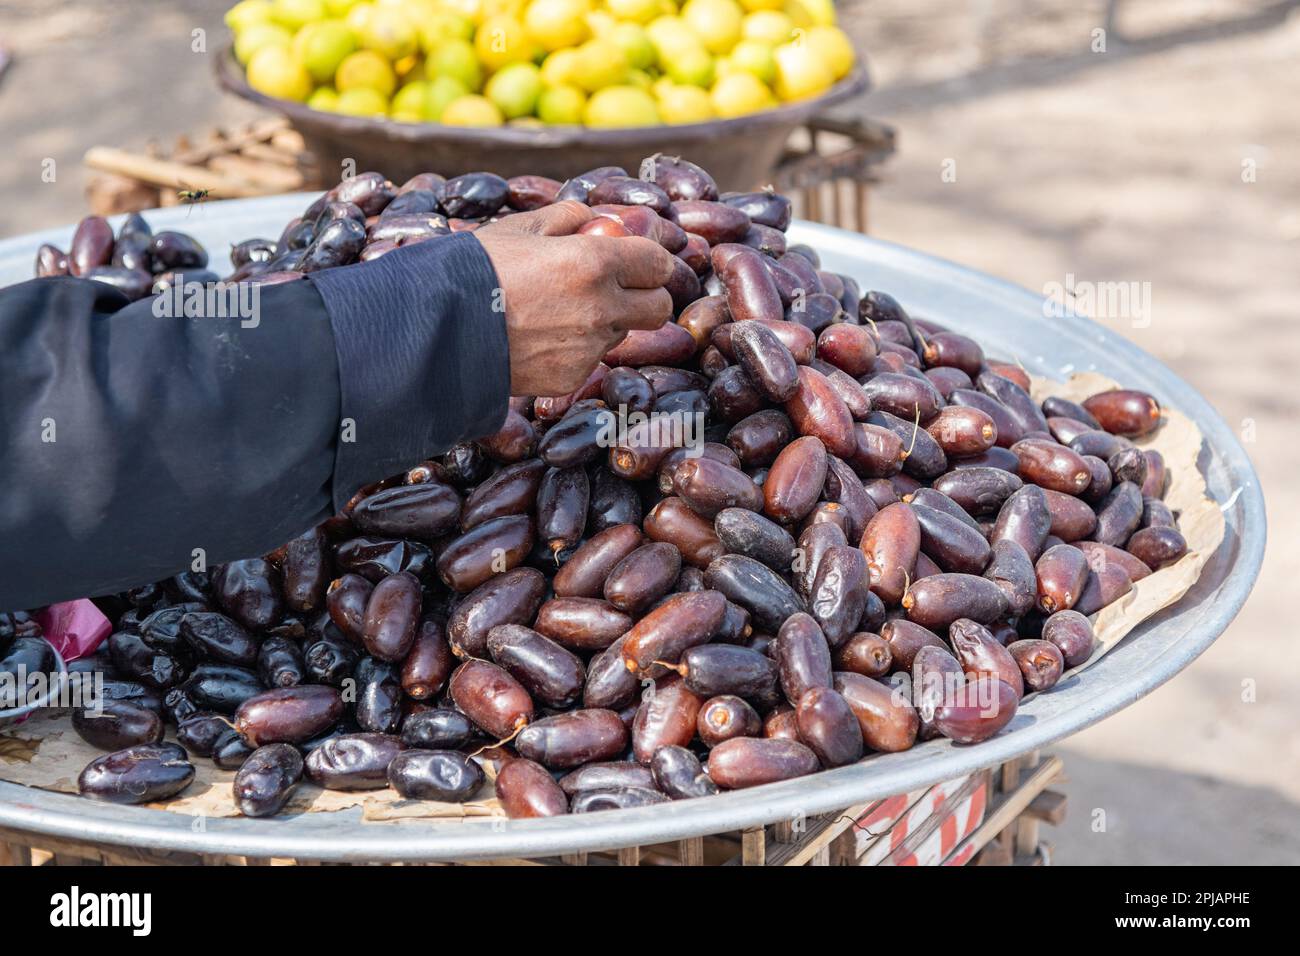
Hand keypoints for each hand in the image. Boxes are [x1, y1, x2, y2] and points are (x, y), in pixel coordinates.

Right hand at [474, 201, 676, 396]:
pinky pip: (590, 360)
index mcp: (594, 262)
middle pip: (659, 307)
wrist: (438, 329)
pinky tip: (540, 338)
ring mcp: (588, 348)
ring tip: (558, 312)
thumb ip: (568, 217)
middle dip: (646, 296)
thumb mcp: (520, 227)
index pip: (658, 264)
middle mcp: (601, 308)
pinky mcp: (571, 377)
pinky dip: (576, 349)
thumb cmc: (475, 269)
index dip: (651, 261)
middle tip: (621, 290)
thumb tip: (595, 220)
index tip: (638, 261)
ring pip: (622, 334)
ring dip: (607, 322)